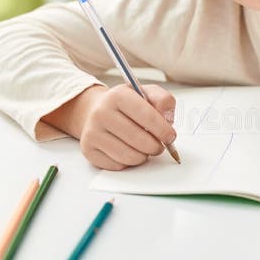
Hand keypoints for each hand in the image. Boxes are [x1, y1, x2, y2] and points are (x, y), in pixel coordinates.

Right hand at [44, 83, 177, 169]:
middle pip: (139, 140)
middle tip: (159, 145)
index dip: (163, 130)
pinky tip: (128, 151)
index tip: (170, 136)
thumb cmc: (126, 105)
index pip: (147, 116)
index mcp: (118, 95)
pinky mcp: (89, 150)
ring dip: (143, 156)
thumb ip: (163, 100)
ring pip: (129, 156)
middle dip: (156, 146)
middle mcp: (101, 112)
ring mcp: (93, 132)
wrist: (96, 111)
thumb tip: (167, 119)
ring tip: (144, 148)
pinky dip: (128, 162)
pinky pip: (118, 165)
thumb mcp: (146, 93)